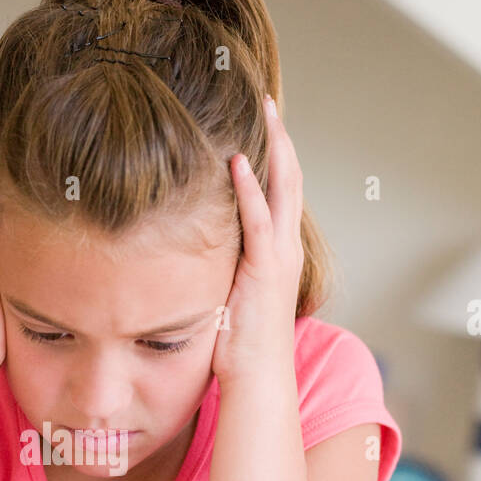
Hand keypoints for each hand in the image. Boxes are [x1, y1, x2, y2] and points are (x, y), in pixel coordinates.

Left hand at [211, 93, 304, 387]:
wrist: (256, 380)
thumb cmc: (239, 347)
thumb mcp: (229, 293)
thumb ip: (220, 265)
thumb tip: (191, 250)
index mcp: (277, 251)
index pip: (279, 192)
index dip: (274, 155)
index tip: (260, 123)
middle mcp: (284, 247)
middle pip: (289, 179)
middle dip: (280, 138)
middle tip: (268, 100)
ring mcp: (278, 256)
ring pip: (282, 189)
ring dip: (274, 149)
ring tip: (264, 111)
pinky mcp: (265, 270)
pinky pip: (258, 221)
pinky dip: (251, 189)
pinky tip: (239, 160)